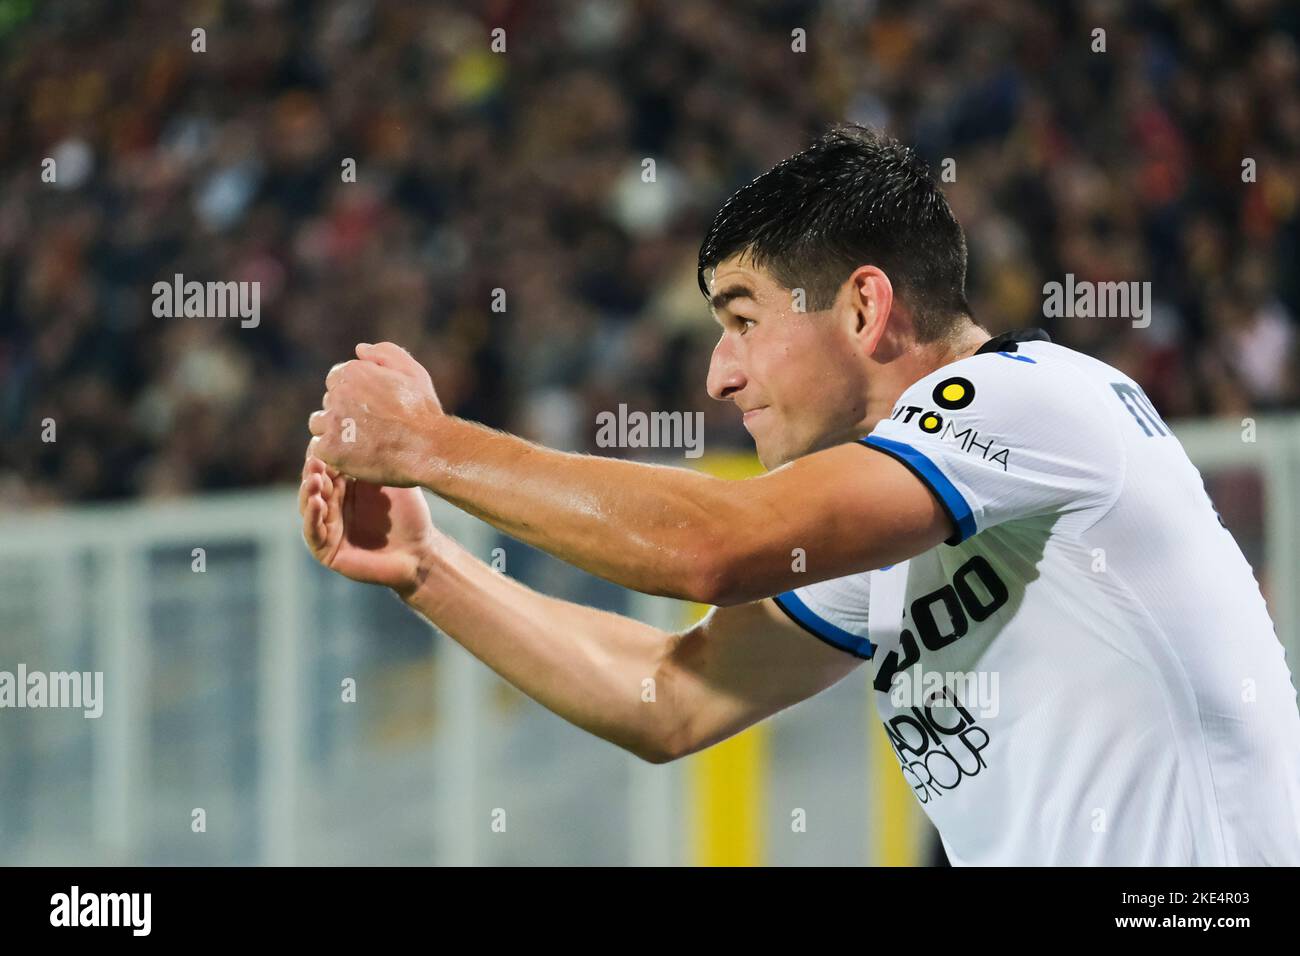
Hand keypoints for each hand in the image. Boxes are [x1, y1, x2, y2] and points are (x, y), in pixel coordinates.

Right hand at [299, 449, 440, 596]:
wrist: (420, 550)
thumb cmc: (409, 513)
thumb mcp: (390, 481)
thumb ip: (374, 459)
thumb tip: (362, 424)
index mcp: (344, 485)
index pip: (326, 466)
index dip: (323, 455)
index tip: (324, 441)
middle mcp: (331, 503)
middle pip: (314, 483)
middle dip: (313, 471)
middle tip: (316, 460)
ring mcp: (326, 526)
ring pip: (308, 505)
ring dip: (308, 491)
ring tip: (314, 480)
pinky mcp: (325, 549)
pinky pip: (312, 532)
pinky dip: (312, 518)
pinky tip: (316, 503)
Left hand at [308, 342, 443, 486]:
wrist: (426, 448)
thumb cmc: (422, 411)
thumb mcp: (413, 372)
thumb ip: (386, 353)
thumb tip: (359, 349)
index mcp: (354, 372)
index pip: (336, 379)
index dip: (353, 392)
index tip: (370, 406)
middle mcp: (339, 393)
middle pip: (329, 401)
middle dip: (344, 411)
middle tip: (369, 426)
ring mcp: (333, 421)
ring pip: (319, 423)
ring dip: (334, 430)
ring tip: (359, 441)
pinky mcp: (330, 448)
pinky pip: (319, 447)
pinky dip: (333, 452)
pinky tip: (352, 455)